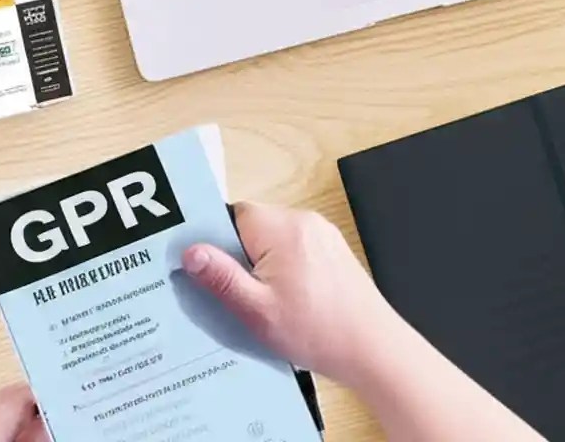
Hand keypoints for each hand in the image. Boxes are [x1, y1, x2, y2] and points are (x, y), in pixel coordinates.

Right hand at [181, 202, 401, 384]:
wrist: (373, 349)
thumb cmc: (319, 331)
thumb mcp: (257, 310)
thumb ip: (222, 278)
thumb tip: (191, 252)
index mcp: (282, 228)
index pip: (231, 215)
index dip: (215, 242)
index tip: (206, 269)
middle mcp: (304, 222)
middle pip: (251, 227)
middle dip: (238, 258)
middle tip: (233, 294)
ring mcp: (322, 236)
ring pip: (272, 242)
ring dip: (260, 267)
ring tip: (261, 303)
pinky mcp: (332, 252)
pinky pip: (293, 252)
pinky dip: (282, 271)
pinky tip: (284, 302)